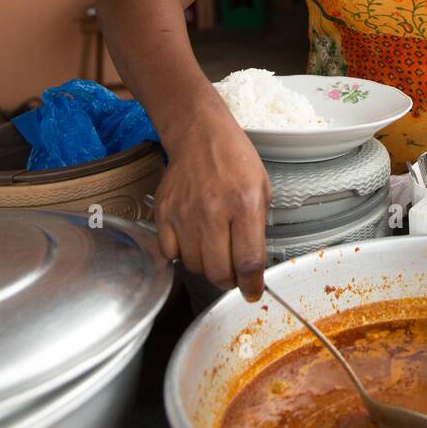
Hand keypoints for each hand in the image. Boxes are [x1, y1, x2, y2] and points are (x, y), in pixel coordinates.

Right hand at [153, 111, 271, 300]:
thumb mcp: (262, 188)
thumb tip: (252, 265)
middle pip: (219, 272)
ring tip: (214, 250)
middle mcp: (214, 211)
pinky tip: (193, 240)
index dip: (252, 285)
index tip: (252, 292)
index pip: (249, 261)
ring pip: (195, 267)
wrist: (199, 135)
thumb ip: (258, 228)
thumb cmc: (235, 160)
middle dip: (230, 281)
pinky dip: (183, 255)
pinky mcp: (164, 213)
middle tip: (234, 273)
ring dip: (207, 267)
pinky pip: (171, 253)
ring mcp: (184, 213)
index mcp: (245, 204)